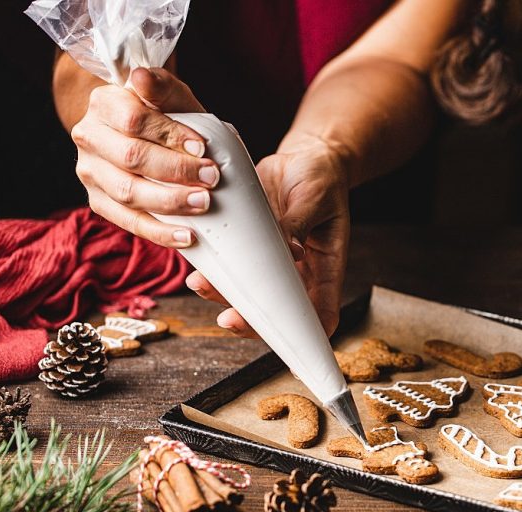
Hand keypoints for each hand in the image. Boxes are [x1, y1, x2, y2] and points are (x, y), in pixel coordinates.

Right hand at [71, 67, 216, 246]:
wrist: (156, 140)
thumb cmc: (169, 116)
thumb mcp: (173, 96)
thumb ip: (162, 86)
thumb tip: (141, 77)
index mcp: (103, 104)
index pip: (134, 120)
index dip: (170, 135)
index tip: (203, 148)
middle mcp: (88, 137)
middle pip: (131, 158)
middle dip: (176, 170)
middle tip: (212, 178)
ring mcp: (90, 172)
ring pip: (128, 193)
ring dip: (170, 202)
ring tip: (204, 203)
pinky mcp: (99, 202)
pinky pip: (128, 222)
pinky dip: (160, 232)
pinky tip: (187, 237)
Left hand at [186, 135, 350, 337]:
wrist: (304, 158)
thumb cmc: (322, 178)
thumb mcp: (315, 198)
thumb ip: (299, 223)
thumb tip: (290, 250)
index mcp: (324, 268)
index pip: (322, 314)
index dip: (307, 337)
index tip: (287, 342)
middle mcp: (297, 272)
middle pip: (276, 312)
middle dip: (250, 320)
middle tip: (228, 318)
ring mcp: (271, 262)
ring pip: (247, 292)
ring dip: (223, 296)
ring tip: (201, 284)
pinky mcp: (249, 245)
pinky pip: (232, 265)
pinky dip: (214, 269)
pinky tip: (197, 264)